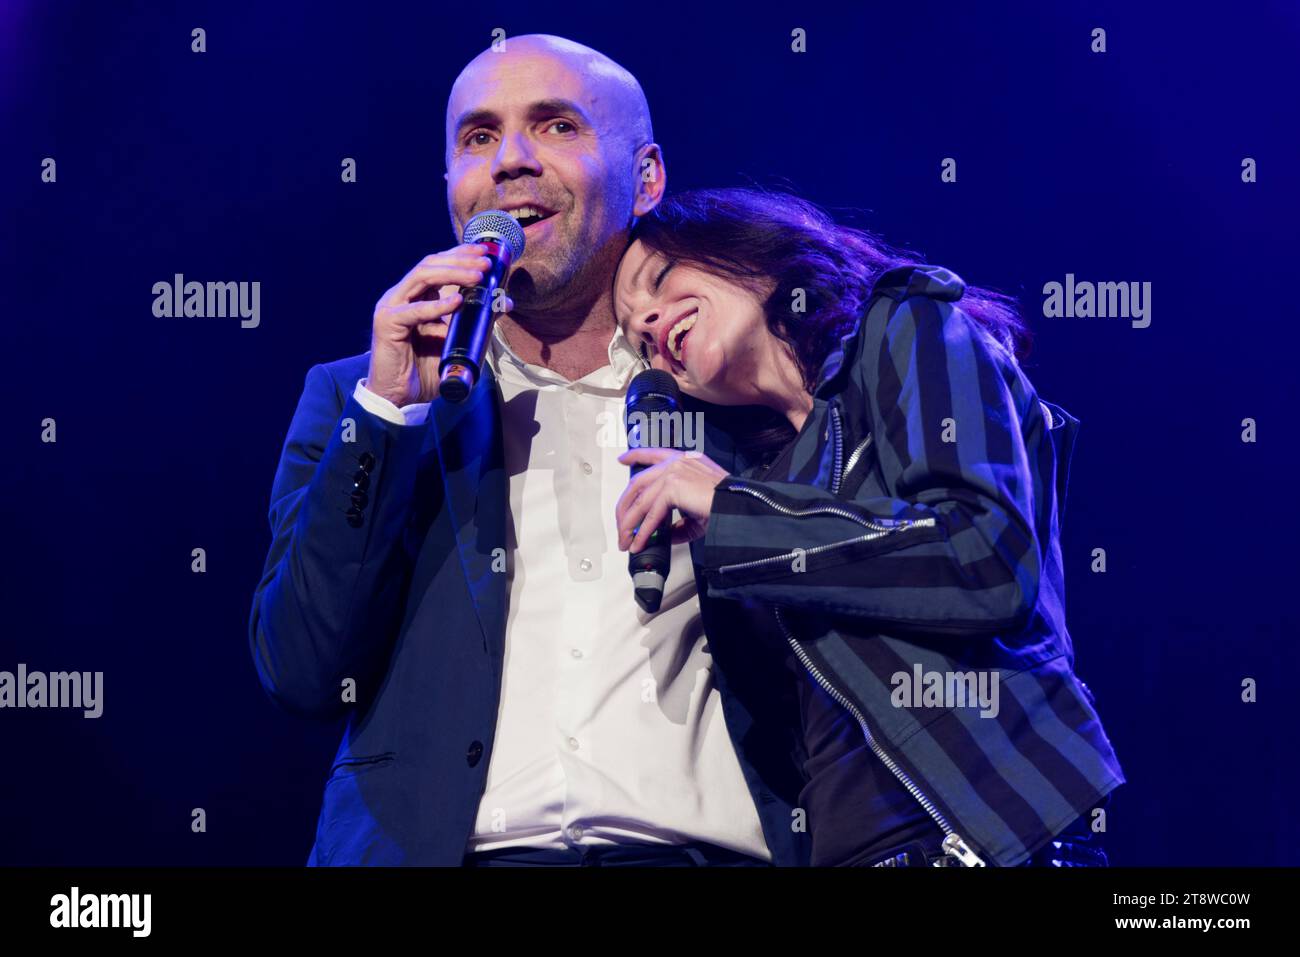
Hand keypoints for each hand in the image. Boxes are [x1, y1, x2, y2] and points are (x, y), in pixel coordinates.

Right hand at [367, 243, 514, 405]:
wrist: (400, 398)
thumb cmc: (425, 370)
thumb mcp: (458, 341)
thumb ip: (477, 321)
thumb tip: (505, 302)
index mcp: (415, 297)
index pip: (437, 264)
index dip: (460, 254)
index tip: (484, 251)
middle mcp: (401, 296)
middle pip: (430, 265)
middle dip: (460, 260)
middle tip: (485, 262)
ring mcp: (391, 307)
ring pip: (422, 277)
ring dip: (452, 274)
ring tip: (477, 277)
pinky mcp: (386, 324)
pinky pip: (414, 311)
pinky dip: (437, 306)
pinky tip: (456, 302)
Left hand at [615, 448, 729, 550]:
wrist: (738, 507)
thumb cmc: (726, 505)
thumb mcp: (697, 511)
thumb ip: (678, 521)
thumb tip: (665, 534)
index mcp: (685, 461)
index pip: (654, 454)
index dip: (636, 455)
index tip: (623, 460)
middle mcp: (677, 462)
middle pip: (638, 482)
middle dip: (625, 507)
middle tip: (621, 526)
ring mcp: (673, 472)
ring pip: (640, 500)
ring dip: (629, 523)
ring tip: (626, 540)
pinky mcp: (672, 486)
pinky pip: (650, 513)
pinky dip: (642, 531)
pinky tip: (639, 542)